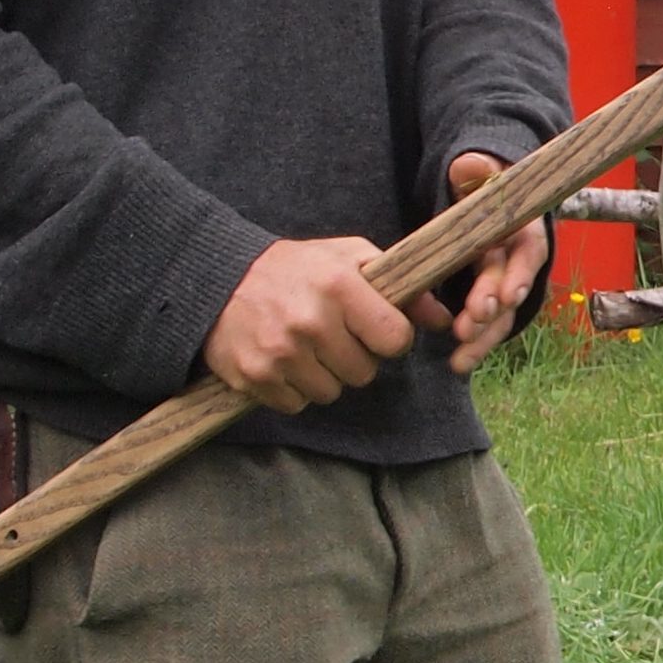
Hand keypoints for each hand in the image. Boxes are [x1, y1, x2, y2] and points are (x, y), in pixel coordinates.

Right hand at [203, 236, 414, 412]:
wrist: (218, 279)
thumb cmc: (295, 268)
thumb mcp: (348, 258)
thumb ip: (400, 287)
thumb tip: (444, 320)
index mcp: (339, 287)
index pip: (394, 339)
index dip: (391, 338)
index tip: (377, 330)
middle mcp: (311, 321)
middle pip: (365, 373)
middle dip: (356, 358)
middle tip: (334, 337)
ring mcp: (281, 352)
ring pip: (332, 393)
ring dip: (325, 376)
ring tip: (308, 347)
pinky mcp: (256, 376)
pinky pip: (297, 404)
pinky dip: (295, 389)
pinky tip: (284, 361)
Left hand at [411, 151, 546, 374]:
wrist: (485, 192)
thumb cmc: (483, 181)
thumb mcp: (480, 169)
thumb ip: (476, 169)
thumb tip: (471, 165)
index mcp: (522, 227)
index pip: (528, 251)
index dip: (520, 275)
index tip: (507, 297)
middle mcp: (518, 257)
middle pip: (511, 288)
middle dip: (492, 310)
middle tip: (469, 325)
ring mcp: (504, 279)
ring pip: (501, 314)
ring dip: (483, 337)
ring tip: (459, 360)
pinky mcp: (489, 295)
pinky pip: (486, 323)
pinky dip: (474, 344)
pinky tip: (457, 364)